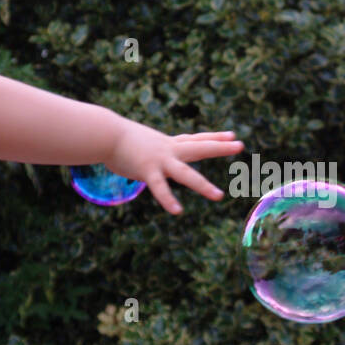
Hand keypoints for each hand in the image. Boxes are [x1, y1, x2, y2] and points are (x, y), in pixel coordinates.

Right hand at [106, 120, 243, 213]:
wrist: (105, 134)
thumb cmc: (118, 138)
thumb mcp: (142, 143)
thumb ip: (150, 151)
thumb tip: (149, 157)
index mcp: (168, 145)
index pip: (196, 139)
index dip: (215, 138)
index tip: (232, 136)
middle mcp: (169, 150)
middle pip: (199, 147)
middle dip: (219, 147)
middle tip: (240, 145)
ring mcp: (160, 161)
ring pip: (185, 174)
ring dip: (203, 185)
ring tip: (219, 196)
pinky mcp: (147, 171)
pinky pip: (160, 188)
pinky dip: (168, 200)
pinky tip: (177, 211)